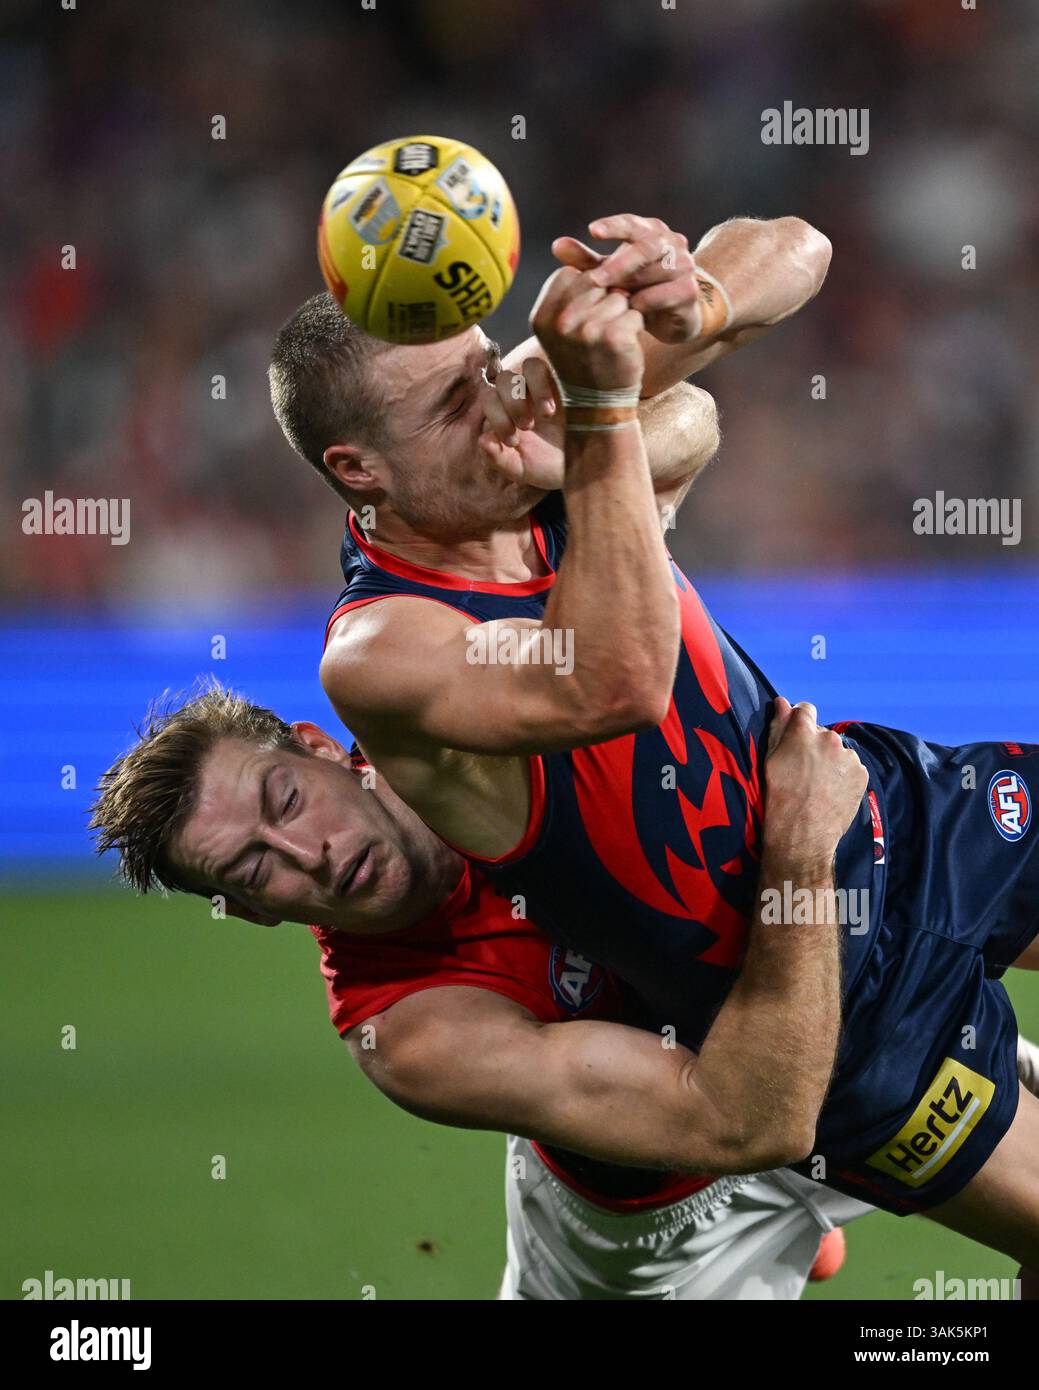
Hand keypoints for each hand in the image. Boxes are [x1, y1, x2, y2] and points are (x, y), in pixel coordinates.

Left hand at [477, 356, 565, 488]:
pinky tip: (551, 409)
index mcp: (503, 415)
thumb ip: (497, 459)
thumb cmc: (546, 466)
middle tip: (528, 427)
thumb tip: (482, 439)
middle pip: (501, 381)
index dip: (497, 419)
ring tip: (544, 416)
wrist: (580, 464)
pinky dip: (539, 383)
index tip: (514, 442)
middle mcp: (517, 397)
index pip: (489, 400)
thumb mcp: (520, 469)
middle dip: (511, 406)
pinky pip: (536, 366)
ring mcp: (535, 387)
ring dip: (524, 394)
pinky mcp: (555, 381)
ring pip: (518, 371)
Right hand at [529, 265, 644, 390]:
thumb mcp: (562, 325)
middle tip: (606, 325)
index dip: (588, 287)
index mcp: (542, 316)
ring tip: (614, 337)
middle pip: (596, 281)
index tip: (591, 311)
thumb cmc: (583, 358)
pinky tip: (626, 345)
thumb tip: (561, 242)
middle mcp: (560, 322)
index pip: (570, 274)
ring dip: (624, 312)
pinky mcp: (612, 338)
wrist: (598, 402)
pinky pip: (634, 312)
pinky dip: (636, 325)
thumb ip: (563, 288)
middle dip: (608, 297)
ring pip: (618, 295)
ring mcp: (585, 330)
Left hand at [553, 214, 704, 344]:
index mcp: (651, 232)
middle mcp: (672, 243)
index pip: (632, 223)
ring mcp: (684, 266)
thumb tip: (556, 246)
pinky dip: (648, 301)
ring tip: (611, 298)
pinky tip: (633, 309)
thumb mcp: (609, 274)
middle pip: (646, 246)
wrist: (674, 315)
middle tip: (596, 278)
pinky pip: (668, 293)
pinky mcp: (689, 291)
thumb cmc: (638, 287)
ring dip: (632, 284)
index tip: (593, 231)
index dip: (614, 226)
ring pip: (658, 270)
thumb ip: (585, 261)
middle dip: (619, 263)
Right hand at [762, 697, 868, 878]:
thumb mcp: (770, 759)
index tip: (796, 735)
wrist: (802, 832)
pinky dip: (843, 776)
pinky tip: (831, 791)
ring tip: (818, 784)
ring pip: (838, 751)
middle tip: (804, 770)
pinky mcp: (861, 773)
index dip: (800, 721)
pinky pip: (851, 767)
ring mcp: (848, 756)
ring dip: (831, 761)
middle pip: (822, 733)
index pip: (805, 709)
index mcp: (804, 732)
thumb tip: (782, 702)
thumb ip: (778, 726)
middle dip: (814, 745)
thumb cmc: (779, 795)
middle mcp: (829, 738)